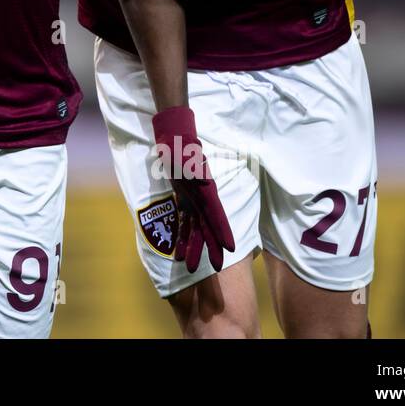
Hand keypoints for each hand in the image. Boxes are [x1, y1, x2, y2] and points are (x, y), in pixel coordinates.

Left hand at [152, 105, 235, 271]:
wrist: (174, 135)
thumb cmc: (181, 144)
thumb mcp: (186, 154)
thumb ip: (192, 167)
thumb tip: (200, 178)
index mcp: (206, 190)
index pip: (216, 215)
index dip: (223, 231)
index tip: (230, 249)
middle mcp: (202, 198)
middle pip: (207, 227)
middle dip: (211, 248)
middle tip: (216, 269)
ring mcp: (193, 199)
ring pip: (195, 228)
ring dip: (194, 246)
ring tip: (191, 267)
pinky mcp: (183, 198)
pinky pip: (184, 221)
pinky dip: (182, 235)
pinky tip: (178, 251)